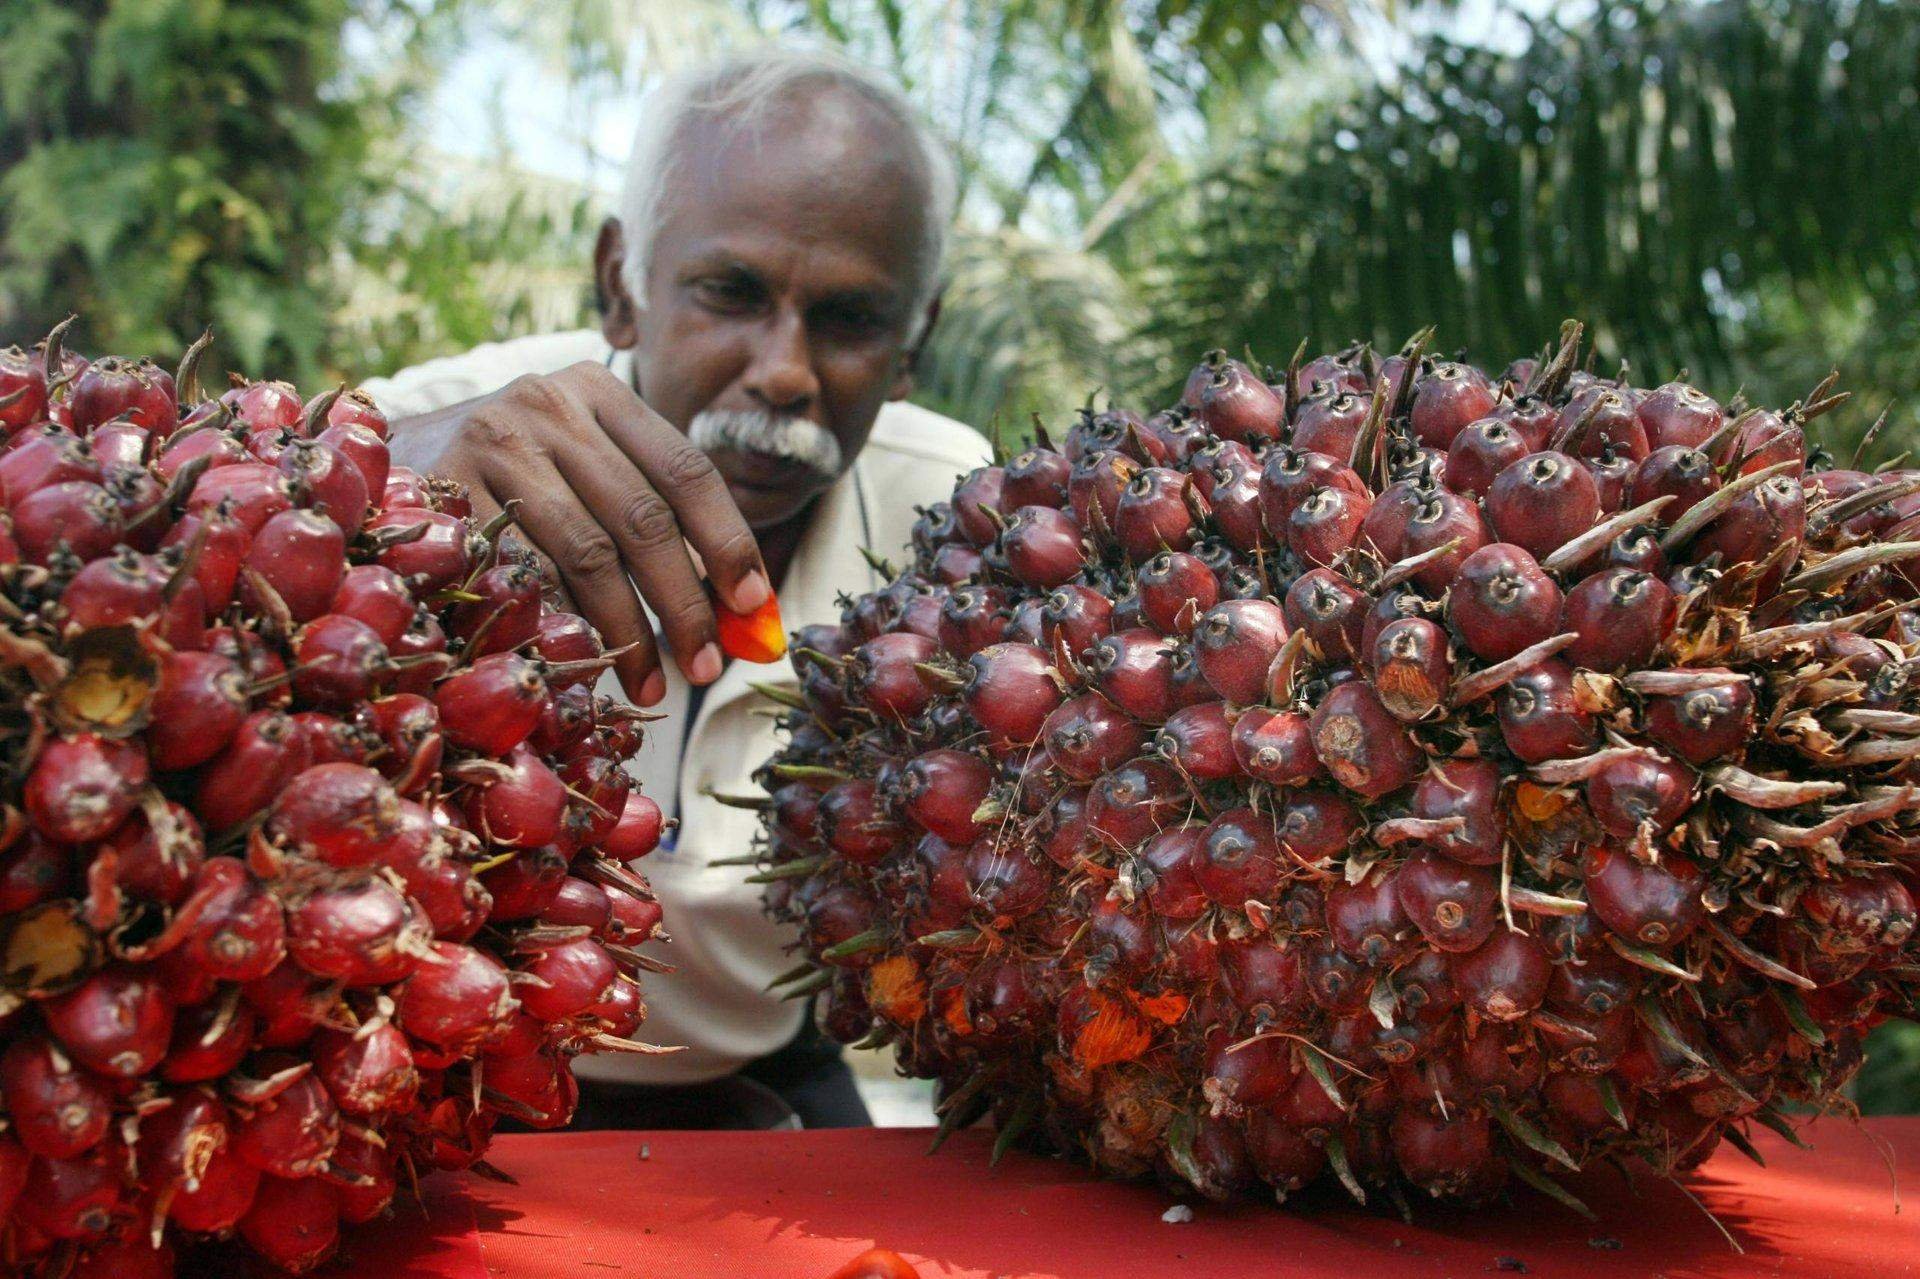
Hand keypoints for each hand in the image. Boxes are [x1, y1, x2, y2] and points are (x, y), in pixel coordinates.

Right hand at [388, 361, 770, 704]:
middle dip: (685, 603)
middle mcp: (548, 405)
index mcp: (598, 392)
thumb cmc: (512, 479)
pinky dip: (560, 626)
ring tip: (649, 685)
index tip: (753, 605)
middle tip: (707, 668)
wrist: (377, 462)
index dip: (728, 541)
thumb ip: (654, 517)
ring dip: (627, 632)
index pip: (686, 469)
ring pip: (587, 554)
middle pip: (643, 518)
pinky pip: (524, 575)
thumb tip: (743, 611)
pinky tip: (580, 663)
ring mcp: (491, 442)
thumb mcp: (582, 467)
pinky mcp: (446, 490)